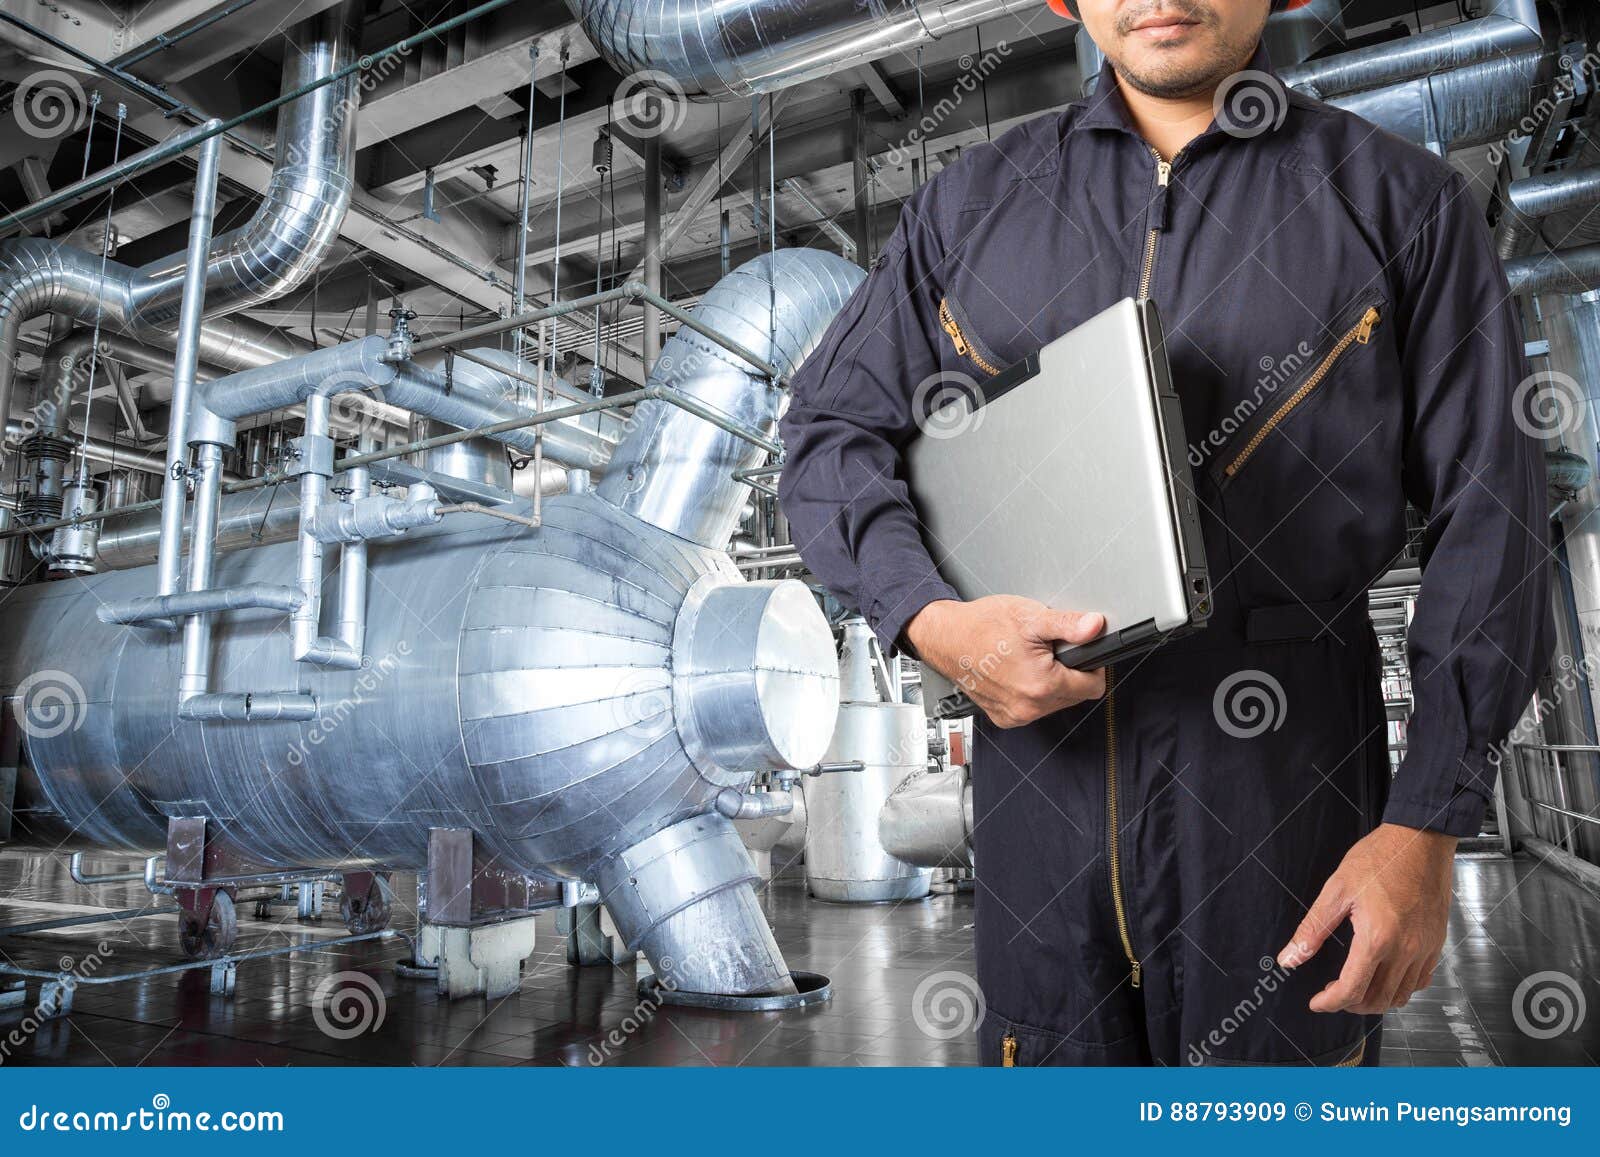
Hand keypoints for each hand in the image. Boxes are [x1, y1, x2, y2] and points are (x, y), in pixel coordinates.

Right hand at [905, 596, 1105, 727]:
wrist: (945, 637)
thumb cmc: (981, 627)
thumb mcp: (1030, 617)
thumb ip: (1068, 624)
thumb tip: (1094, 626)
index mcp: (1042, 685)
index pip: (1094, 687)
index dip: (1092, 665)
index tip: (1079, 653)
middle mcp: (1028, 707)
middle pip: (1075, 696)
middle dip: (1068, 673)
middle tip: (1048, 651)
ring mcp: (1014, 715)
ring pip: (1054, 704)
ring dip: (1050, 684)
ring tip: (1031, 659)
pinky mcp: (1003, 717)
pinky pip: (1032, 709)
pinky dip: (1031, 693)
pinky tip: (1018, 672)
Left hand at [1277, 822, 1455, 1013]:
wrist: (1421, 839)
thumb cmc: (1380, 858)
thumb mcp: (1336, 890)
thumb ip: (1311, 930)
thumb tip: (1289, 958)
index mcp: (1377, 938)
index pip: (1351, 990)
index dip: (1329, 1003)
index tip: (1316, 1002)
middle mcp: (1406, 950)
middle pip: (1378, 1001)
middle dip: (1350, 1005)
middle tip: (1332, 994)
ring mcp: (1425, 949)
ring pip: (1401, 996)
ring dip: (1376, 1000)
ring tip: (1355, 987)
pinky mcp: (1437, 943)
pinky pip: (1420, 981)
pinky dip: (1400, 988)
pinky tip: (1384, 974)